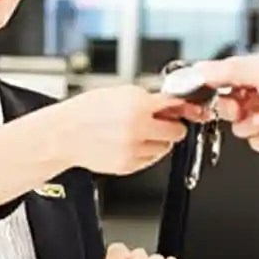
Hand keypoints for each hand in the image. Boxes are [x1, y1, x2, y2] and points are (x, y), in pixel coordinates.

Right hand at [58, 86, 201, 174]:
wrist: (65, 133)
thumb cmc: (88, 111)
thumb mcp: (121, 93)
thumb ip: (149, 99)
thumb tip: (172, 104)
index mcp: (138, 105)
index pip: (176, 107)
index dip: (186, 109)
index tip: (193, 111)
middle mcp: (138, 128)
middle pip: (177, 132)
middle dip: (172, 127)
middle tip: (162, 122)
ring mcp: (134, 149)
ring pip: (165, 148)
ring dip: (159, 141)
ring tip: (139, 132)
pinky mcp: (129, 165)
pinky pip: (150, 160)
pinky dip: (146, 153)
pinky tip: (130, 143)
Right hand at [192, 52, 258, 161]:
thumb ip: (230, 69)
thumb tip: (203, 68)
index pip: (229, 73)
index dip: (216, 84)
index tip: (205, 91)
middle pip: (230, 101)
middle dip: (232, 108)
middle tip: (240, 108)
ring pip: (240, 124)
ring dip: (251, 125)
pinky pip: (255, 141)